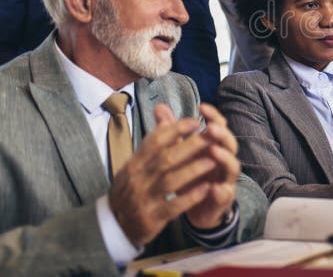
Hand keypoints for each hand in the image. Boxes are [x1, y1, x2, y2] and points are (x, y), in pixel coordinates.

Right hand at [108, 105, 216, 245]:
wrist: (112, 225)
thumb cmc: (130, 189)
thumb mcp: (135, 165)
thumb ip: (152, 143)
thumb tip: (163, 113)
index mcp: (134, 163)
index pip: (155, 141)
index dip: (176, 129)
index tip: (196, 121)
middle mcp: (137, 179)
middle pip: (166, 158)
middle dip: (191, 146)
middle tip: (212, 136)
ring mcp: (144, 200)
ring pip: (170, 181)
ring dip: (194, 169)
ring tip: (213, 160)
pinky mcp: (152, 219)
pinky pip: (173, 206)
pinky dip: (191, 196)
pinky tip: (206, 188)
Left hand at [183, 104, 240, 229]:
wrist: (194, 208)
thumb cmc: (188, 176)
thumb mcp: (177, 153)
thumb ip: (172, 131)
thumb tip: (159, 107)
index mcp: (214, 146)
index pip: (219, 126)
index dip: (213, 116)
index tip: (201, 107)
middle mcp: (223, 160)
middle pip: (230, 143)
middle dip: (222, 134)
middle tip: (210, 128)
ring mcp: (225, 179)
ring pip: (232, 166)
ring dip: (225, 158)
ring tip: (214, 151)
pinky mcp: (223, 198)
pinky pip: (226, 194)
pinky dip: (221, 190)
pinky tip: (213, 188)